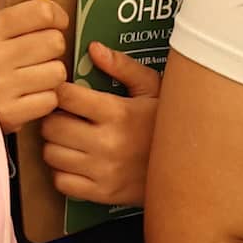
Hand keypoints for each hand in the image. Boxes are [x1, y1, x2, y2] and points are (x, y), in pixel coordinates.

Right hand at [0, 0, 69, 132]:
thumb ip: (11, 10)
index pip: (43, 12)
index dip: (57, 16)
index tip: (56, 23)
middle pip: (56, 41)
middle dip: (51, 49)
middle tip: (37, 56)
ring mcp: (3, 86)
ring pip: (58, 72)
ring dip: (49, 76)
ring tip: (31, 77)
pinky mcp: (12, 113)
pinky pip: (51, 99)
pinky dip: (44, 99)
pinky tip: (28, 95)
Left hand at [40, 42, 161, 206]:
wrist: (190, 169)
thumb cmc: (166, 124)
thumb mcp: (154, 89)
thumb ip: (123, 67)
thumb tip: (93, 48)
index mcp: (117, 113)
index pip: (65, 96)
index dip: (59, 90)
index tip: (63, 92)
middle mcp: (107, 143)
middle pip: (51, 126)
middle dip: (53, 117)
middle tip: (63, 115)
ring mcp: (104, 171)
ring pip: (52, 154)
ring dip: (54, 145)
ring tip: (69, 138)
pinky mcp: (103, 194)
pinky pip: (62, 182)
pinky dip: (62, 172)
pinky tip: (75, 162)